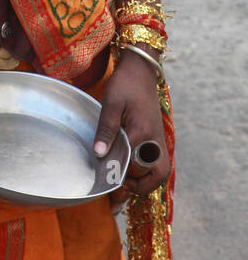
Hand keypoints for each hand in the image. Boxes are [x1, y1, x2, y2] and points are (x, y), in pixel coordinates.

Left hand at [93, 53, 169, 199]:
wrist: (141, 70)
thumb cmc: (124, 84)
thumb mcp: (110, 103)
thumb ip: (105, 129)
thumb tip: (99, 155)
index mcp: (141, 132)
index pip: (130, 164)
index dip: (118, 178)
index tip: (107, 188)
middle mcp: (154, 139)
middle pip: (157, 174)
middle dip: (142, 188)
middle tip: (123, 190)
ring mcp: (159, 138)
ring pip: (161, 169)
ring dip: (148, 181)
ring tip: (129, 185)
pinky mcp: (158, 135)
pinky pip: (159, 160)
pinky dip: (149, 171)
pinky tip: (133, 170)